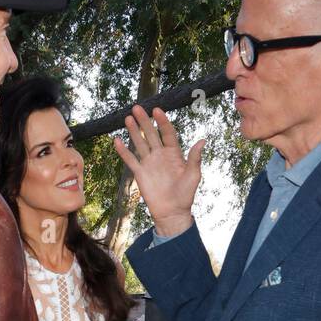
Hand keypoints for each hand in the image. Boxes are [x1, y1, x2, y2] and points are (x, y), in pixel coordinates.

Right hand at [112, 104, 204, 235]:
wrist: (172, 212)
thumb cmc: (186, 194)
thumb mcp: (193, 175)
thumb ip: (195, 158)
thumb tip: (203, 140)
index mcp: (174, 153)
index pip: (167, 133)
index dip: (162, 122)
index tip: (157, 110)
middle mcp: (160, 155)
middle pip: (151, 134)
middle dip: (145, 121)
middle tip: (137, 108)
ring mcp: (149, 163)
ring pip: (140, 143)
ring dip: (134, 131)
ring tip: (128, 118)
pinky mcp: (140, 173)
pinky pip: (130, 159)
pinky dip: (123, 151)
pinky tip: (117, 140)